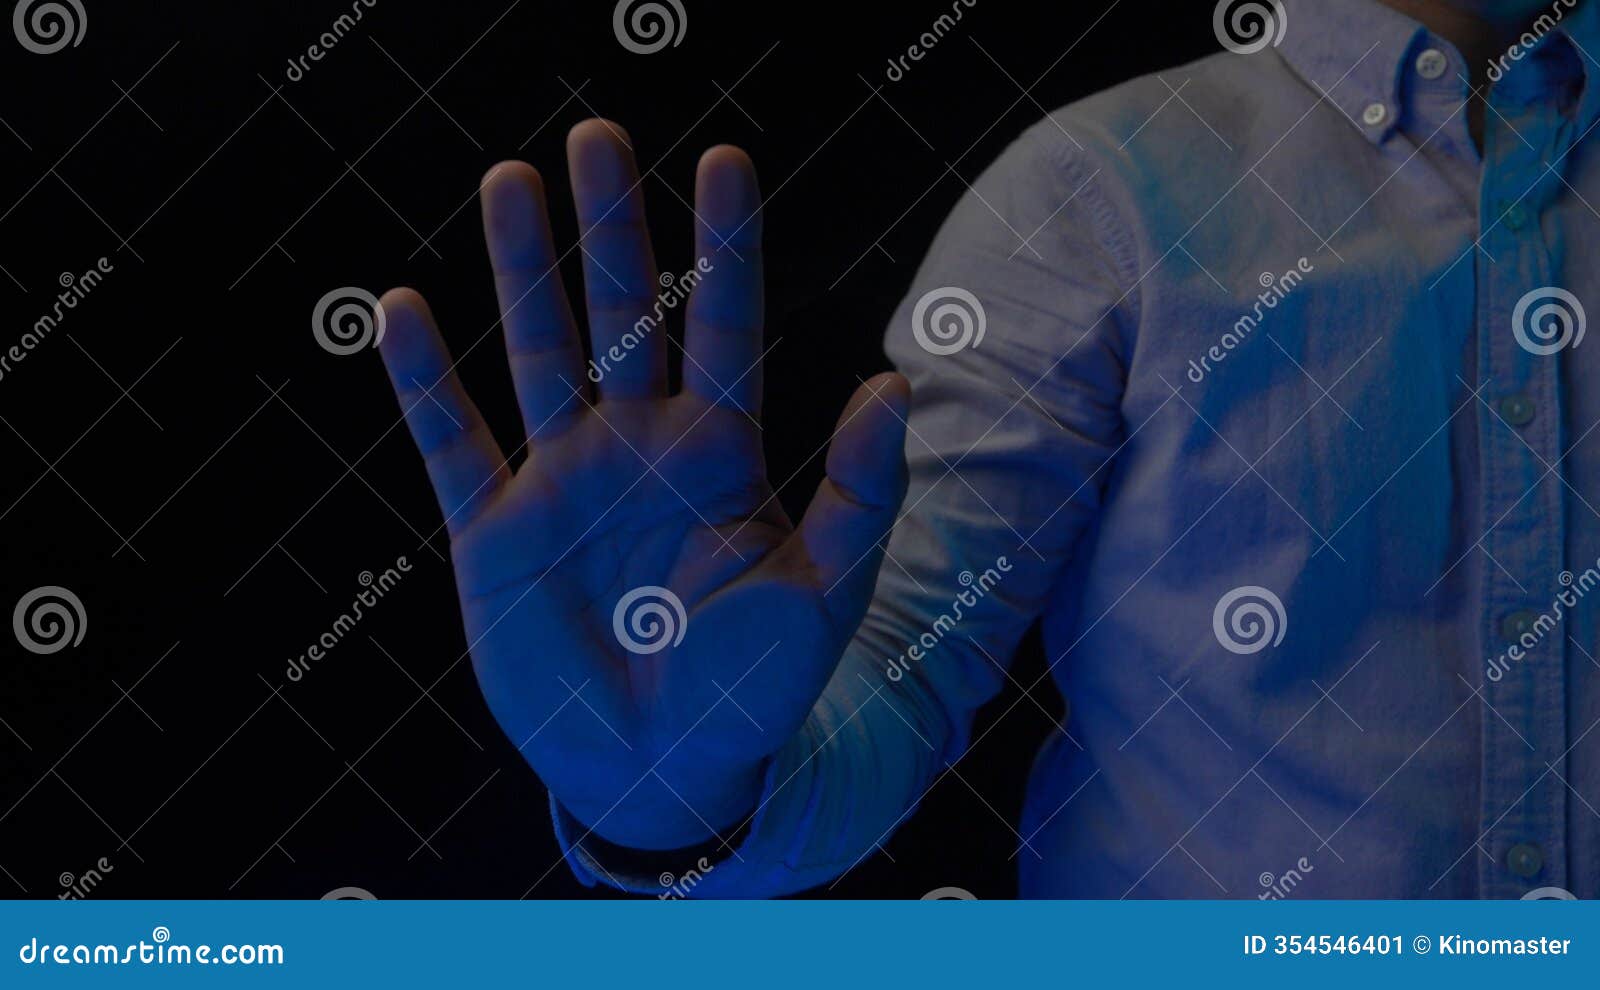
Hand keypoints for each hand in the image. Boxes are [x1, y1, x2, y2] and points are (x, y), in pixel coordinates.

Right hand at [377, 119, 908, 848]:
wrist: (667, 772)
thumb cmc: (758, 688)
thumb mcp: (824, 590)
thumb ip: (860, 490)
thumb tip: (893, 381)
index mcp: (721, 452)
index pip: (725, 323)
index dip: (725, 244)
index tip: (725, 159)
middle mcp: (639, 449)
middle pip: (624, 312)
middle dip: (611, 225)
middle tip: (596, 135)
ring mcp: (563, 484)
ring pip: (538, 351)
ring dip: (522, 268)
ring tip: (510, 180)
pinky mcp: (494, 533)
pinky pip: (451, 442)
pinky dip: (424, 381)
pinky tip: (402, 311)